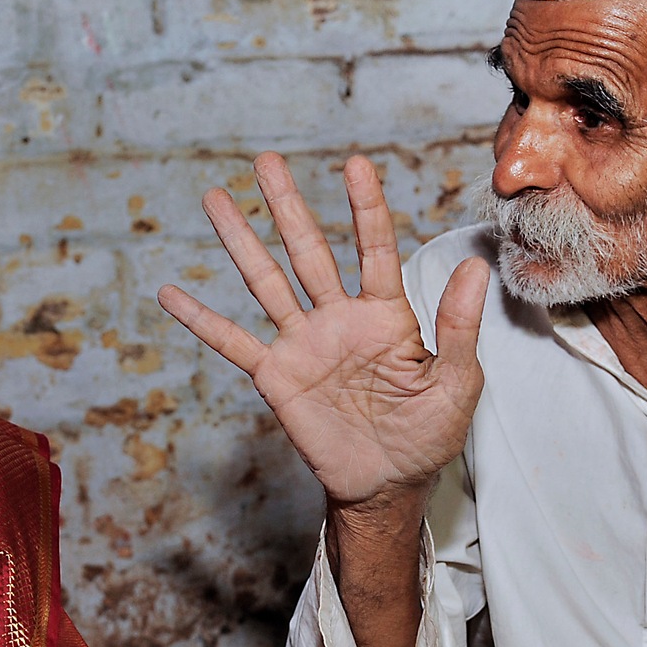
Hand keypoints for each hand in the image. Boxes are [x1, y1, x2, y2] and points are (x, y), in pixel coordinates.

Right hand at [159, 153, 488, 506]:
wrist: (387, 486)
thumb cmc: (427, 435)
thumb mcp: (457, 385)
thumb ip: (459, 328)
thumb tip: (475, 268)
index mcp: (385, 315)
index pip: (374, 249)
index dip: (365, 208)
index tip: (356, 164)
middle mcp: (338, 319)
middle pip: (308, 251)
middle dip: (287, 205)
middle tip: (266, 160)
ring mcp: (303, 344)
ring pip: (265, 282)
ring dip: (240, 241)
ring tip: (216, 198)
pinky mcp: (276, 376)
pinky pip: (233, 343)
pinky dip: (200, 319)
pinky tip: (171, 293)